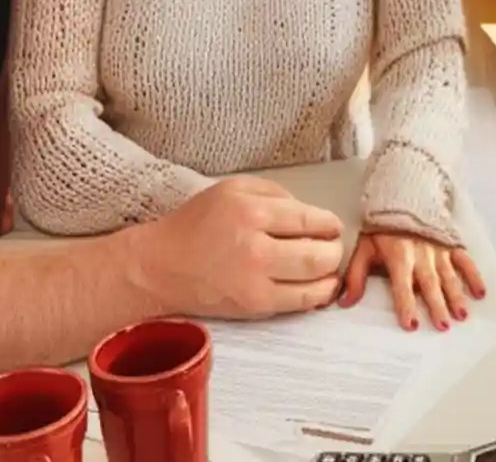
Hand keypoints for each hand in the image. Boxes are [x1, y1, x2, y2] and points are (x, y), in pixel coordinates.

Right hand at [126, 176, 344, 318]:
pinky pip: (301, 302)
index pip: (311, 220)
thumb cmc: (198, 224)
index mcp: (251, 212)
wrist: (161, 267)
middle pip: (320, 253)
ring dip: (331, 273)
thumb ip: (276, 193)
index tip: (332, 227)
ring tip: (327, 267)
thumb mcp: (234, 189)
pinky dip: (318, 295)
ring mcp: (255, 281)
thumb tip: (312, 214)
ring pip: (316, 280)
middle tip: (332, 246)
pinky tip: (319, 286)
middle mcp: (255, 247)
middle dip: (335, 250)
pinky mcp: (254, 306)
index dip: (330, 224)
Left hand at [337, 221, 485, 331]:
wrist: (403, 196)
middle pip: (430, 285)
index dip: (406, 305)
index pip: (403, 286)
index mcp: (399, 257)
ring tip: (461, 315)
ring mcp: (439, 251)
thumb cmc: (382, 227)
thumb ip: (355, 276)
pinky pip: (465, 262)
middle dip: (437, 306)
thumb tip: (345, 302)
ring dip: (456, 296)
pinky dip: (474, 276)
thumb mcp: (364, 248)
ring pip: (449, 277)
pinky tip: (480, 293)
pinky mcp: (451, 245)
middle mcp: (422, 255)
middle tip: (443, 326)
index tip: (411, 325)